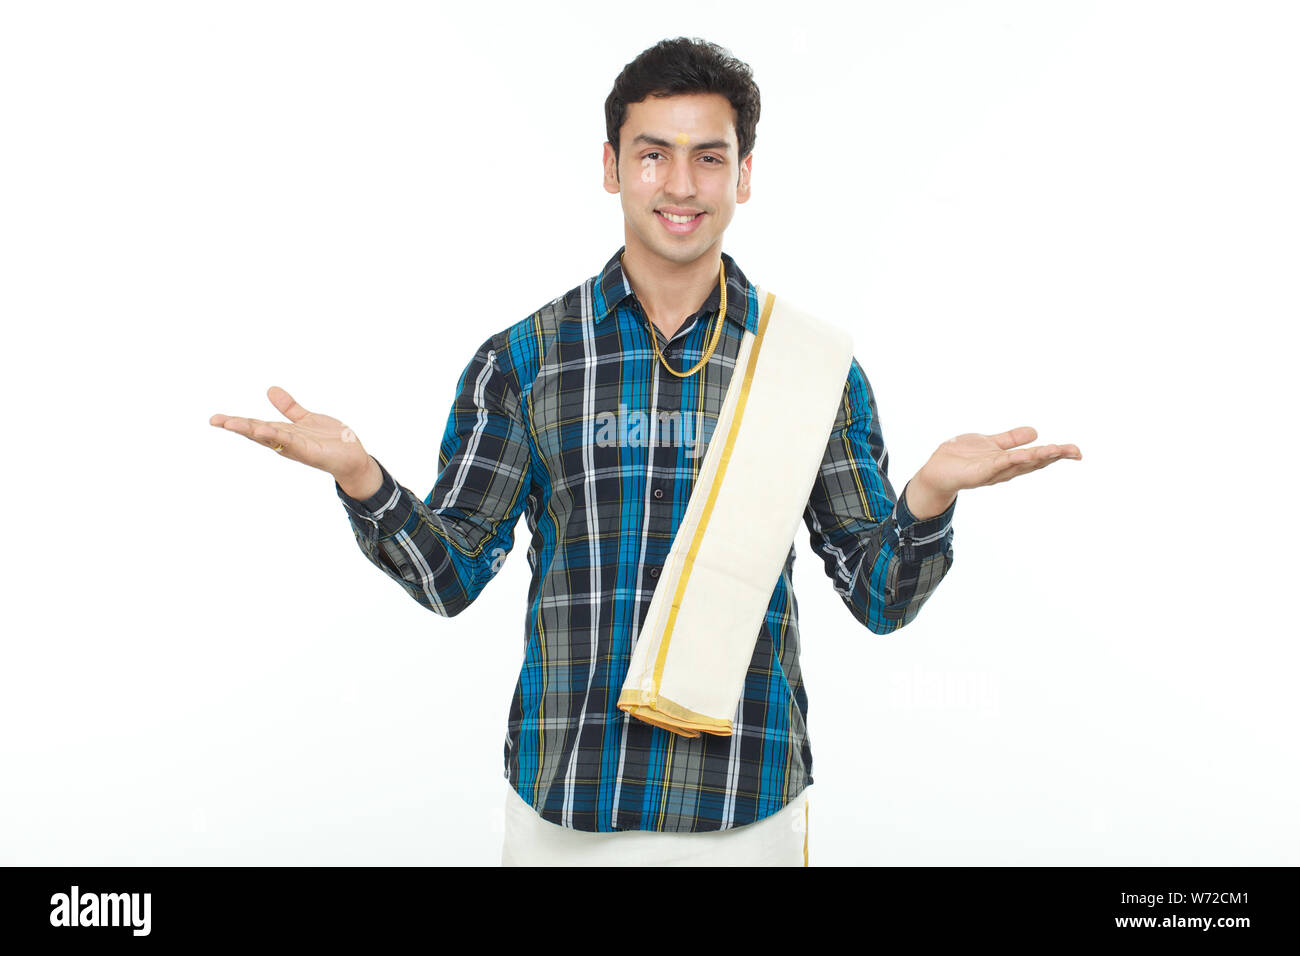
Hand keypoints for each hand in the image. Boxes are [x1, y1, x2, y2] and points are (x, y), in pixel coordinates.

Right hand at [209, 386, 371, 482]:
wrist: (353, 459)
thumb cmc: (331, 441)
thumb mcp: (306, 419)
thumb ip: (289, 407)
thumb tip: (271, 389)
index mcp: (283, 433)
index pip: (256, 425)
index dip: (236, 422)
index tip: (215, 419)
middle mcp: (285, 442)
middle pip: (257, 432)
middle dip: (236, 426)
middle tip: (215, 420)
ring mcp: (296, 447)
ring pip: (269, 437)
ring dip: (251, 430)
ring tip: (231, 423)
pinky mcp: (309, 451)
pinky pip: (290, 441)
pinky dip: (277, 436)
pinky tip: (264, 429)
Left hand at [916, 425, 1081, 500]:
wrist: (936, 470)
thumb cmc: (961, 458)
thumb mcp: (990, 443)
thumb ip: (1011, 439)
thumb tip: (1036, 432)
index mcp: (1009, 461)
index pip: (1037, 457)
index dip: (1057, 454)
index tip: (1076, 451)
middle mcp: (1005, 469)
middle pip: (1034, 462)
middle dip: (1055, 456)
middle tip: (1075, 451)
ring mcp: (993, 472)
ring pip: (1020, 464)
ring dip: (1038, 458)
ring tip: (1057, 450)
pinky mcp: (978, 472)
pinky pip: (998, 465)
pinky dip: (1011, 460)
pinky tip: (1025, 454)